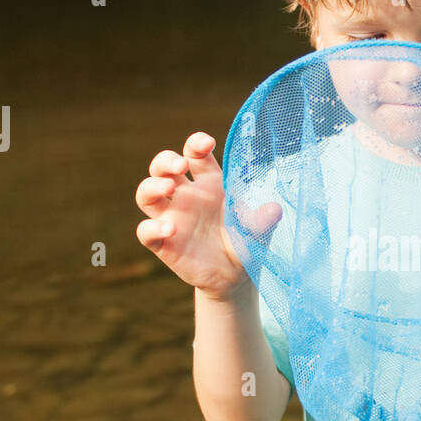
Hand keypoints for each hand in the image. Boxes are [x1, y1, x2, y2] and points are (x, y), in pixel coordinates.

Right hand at [135, 131, 281, 300]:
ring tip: (169, 187)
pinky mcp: (163, 242)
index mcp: (209, 183)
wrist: (234, 277)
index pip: (195, 154)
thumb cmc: (245, 244)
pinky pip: (145, 231)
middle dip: (166, 160)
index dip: (196, 143)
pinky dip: (152, 227)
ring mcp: (171, 217)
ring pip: (146, 193)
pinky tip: (170, 228)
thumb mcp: (258, 232)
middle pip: (162, 167)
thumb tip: (275, 209)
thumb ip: (263, 220)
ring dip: (153, 185)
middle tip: (180, 165)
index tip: (207, 143)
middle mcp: (186, 196)